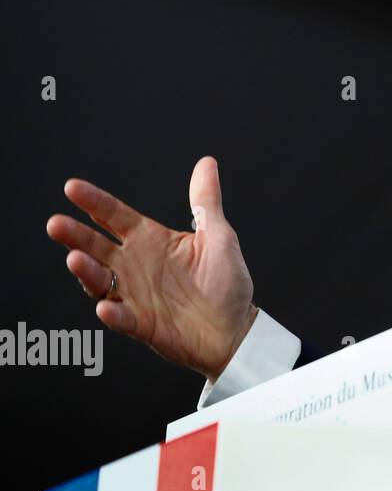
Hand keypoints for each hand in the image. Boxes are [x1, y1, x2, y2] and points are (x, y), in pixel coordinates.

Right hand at [46, 156, 256, 381]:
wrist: (235, 328)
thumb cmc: (226, 281)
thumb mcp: (218, 236)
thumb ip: (205, 201)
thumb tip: (207, 162)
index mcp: (151, 240)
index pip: (115, 216)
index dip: (94, 201)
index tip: (71, 187)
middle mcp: (135, 265)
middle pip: (97, 246)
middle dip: (75, 235)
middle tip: (56, 223)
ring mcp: (134, 295)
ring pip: (100, 281)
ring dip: (86, 271)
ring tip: (75, 259)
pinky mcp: (141, 324)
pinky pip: (122, 319)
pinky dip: (112, 314)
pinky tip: (106, 308)